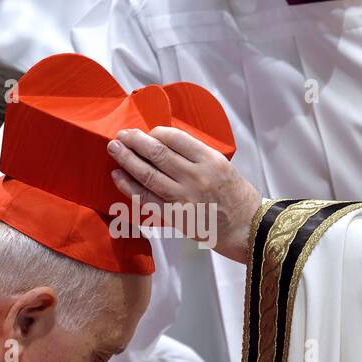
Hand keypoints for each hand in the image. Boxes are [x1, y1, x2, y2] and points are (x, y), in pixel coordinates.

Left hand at [107, 126, 262, 264]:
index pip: (175, 138)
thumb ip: (197, 156)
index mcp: (210, 160)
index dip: (155, 133)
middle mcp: (196, 176)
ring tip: (114, 149)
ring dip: (127, 160)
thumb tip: (166, 145)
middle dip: (135, 141)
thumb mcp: (224, 166)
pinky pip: (146, 199)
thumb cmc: (237, 197)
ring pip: (148, 174)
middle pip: (157, 153)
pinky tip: (118, 177)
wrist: (247, 229)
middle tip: (121, 134)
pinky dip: (129, 187)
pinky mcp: (176, 216)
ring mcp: (184, 197)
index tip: (147, 132)